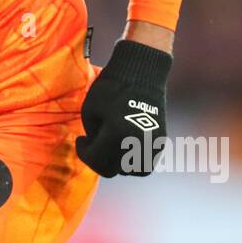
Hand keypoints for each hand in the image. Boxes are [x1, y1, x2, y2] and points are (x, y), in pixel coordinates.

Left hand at [76, 39, 171, 177]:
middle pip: (113, 169)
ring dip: (117, 164)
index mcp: (117, 134)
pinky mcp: (160, 141)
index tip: (81, 140)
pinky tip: (123, 145)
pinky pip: (144, 163)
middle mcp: (136, 142)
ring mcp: (151, 143)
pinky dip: (133, 160)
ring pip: (131, 170)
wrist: (142, 72)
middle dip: (99, 159)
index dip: (83, 152)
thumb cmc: (111, 87)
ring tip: (110, 146)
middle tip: (93, 143)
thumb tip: (99, 153)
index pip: (96, 160)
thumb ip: (93, 137)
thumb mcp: (90, 111)